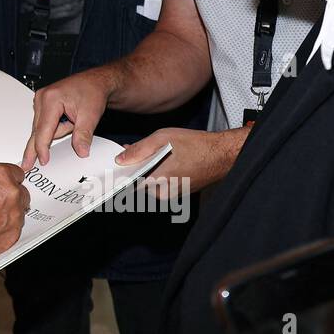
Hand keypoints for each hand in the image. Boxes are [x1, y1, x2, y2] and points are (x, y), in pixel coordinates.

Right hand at [0, 164, 28, 269]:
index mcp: (1, 176)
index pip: (16, 172)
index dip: (6, 178)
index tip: (3, 182)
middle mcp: (12, 195)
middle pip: (20, 192)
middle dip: (8, 195)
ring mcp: (14, 216)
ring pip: (18, 211)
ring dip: (8, 212)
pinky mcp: (13, 235)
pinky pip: (14, 228)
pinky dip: (4, 227)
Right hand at [24, 69, 112, 169]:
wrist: (96, 82)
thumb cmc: (92, 91)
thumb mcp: (91, 114)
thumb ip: (83, 134)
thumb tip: (81, 151)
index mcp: (51, 99)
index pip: (43, 129)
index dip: (42, 148)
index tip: (42, 161)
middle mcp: (42, 98)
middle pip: (38, 130)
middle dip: (41, 145)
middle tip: (27, 164)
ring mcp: (41, 100)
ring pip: (42, 128)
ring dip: (57, 132)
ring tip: (73, 122)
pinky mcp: (44, 103)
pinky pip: (45, 123)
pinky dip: (56, 127)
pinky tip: (68, 121)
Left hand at [119, 126, 246, 195]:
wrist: (222, 154)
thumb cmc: (195, 145)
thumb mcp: (162, 138)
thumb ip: (139, 150)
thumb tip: (121, 159)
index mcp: (158, 180)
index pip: (128, 183)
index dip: (119, 173)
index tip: (111, 168)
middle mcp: (164, 192)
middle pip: (138, 182)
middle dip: (133, 167)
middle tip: (131, 151)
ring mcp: (172, 195)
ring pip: (149, 182)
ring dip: (145, 169)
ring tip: (149, 154)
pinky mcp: (178, 193)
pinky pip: (160, 183)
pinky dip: (156, 172)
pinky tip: (160, 160)